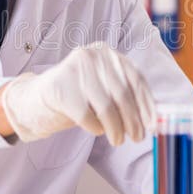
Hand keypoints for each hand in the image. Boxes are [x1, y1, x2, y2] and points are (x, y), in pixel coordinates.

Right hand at [0, 42, 154, 144]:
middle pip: (122, 94)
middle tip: (136, 138)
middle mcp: (93, 55)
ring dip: (116, 129)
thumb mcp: (105, 89)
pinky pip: (86, 115)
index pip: (135, 79)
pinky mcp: (60, 87)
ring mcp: (74, 69)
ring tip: (117, 140)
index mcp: (108, 54)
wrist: (37, 98)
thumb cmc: (79, 96)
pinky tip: (96, 130)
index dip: (146, 104)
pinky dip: (95, 127)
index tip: (152, 125)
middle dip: (132, 120)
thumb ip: (127, 97)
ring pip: (106, 107)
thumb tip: (155, 120)